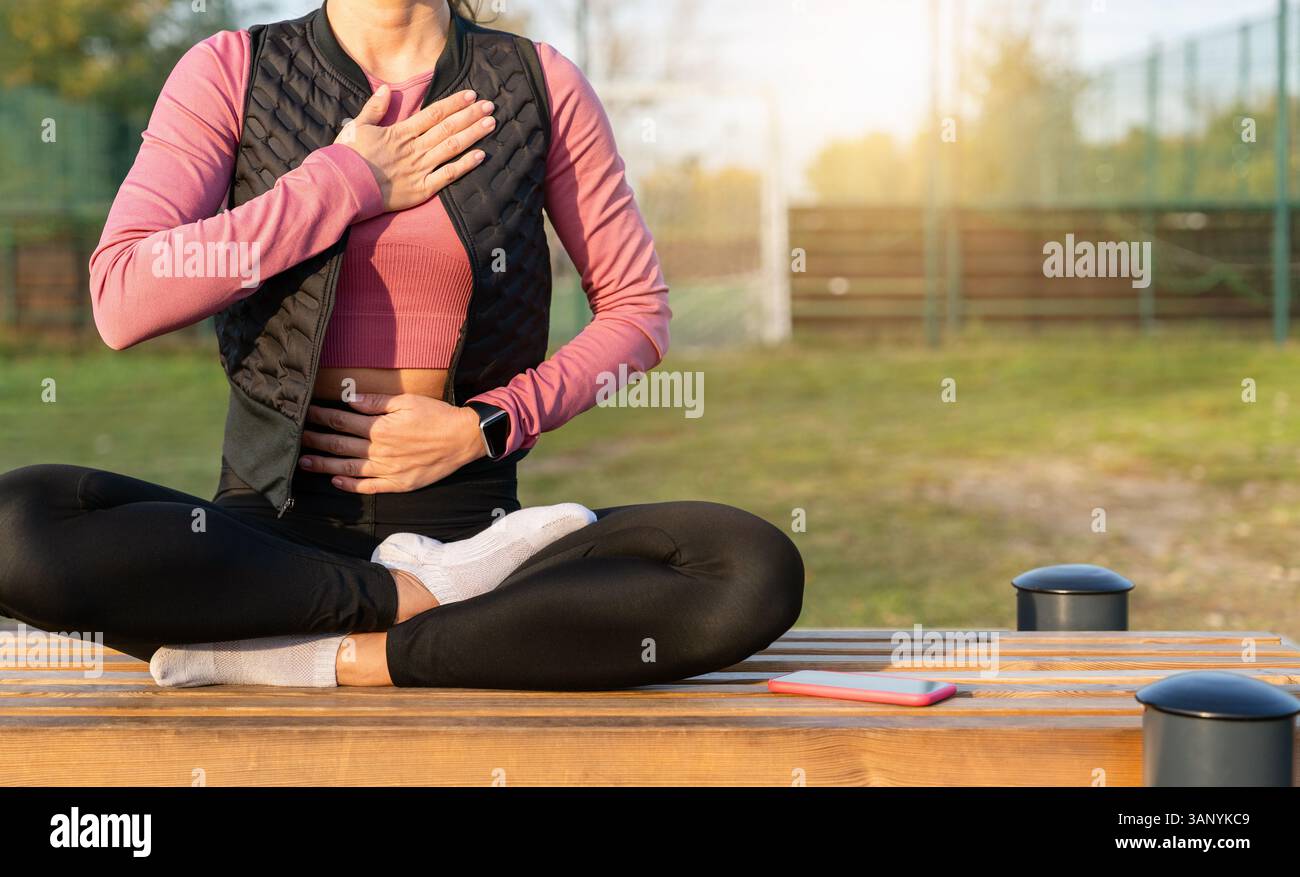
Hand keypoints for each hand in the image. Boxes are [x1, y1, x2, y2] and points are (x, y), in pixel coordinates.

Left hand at [299, 394, 487, 493]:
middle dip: (315, 441)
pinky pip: (368, 488)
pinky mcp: (398, 484)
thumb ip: (376, 402)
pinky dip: (350, 486)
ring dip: (323, 466)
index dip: (320, 417)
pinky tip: (335, 482)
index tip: (305, 414)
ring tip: (304, 463)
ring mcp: (388, 470)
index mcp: (380, 427)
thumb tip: (348, 399)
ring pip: (347, 469)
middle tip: (295, 439)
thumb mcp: (407, 401)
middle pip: (338, 445)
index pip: (341, 421)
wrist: (463, 439)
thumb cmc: (437, 416)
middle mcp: (380, 450)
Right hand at [335, 85, 495, 212]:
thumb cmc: (347, 157)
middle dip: (471, 115)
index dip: (454, 103)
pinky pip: (448, 175)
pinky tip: (481, 155)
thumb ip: (374, 108)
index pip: (434, 113)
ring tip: (491, 124)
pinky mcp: (422, 189)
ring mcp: (420, 168)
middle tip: (490, 106)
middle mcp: (414, 148)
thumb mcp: (357, 126)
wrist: (343, 187)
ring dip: (473, 135)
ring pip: (452, 147)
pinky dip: (465, 165)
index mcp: (400, 132)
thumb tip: (385, 89)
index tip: (471, 94)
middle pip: (448, 127)